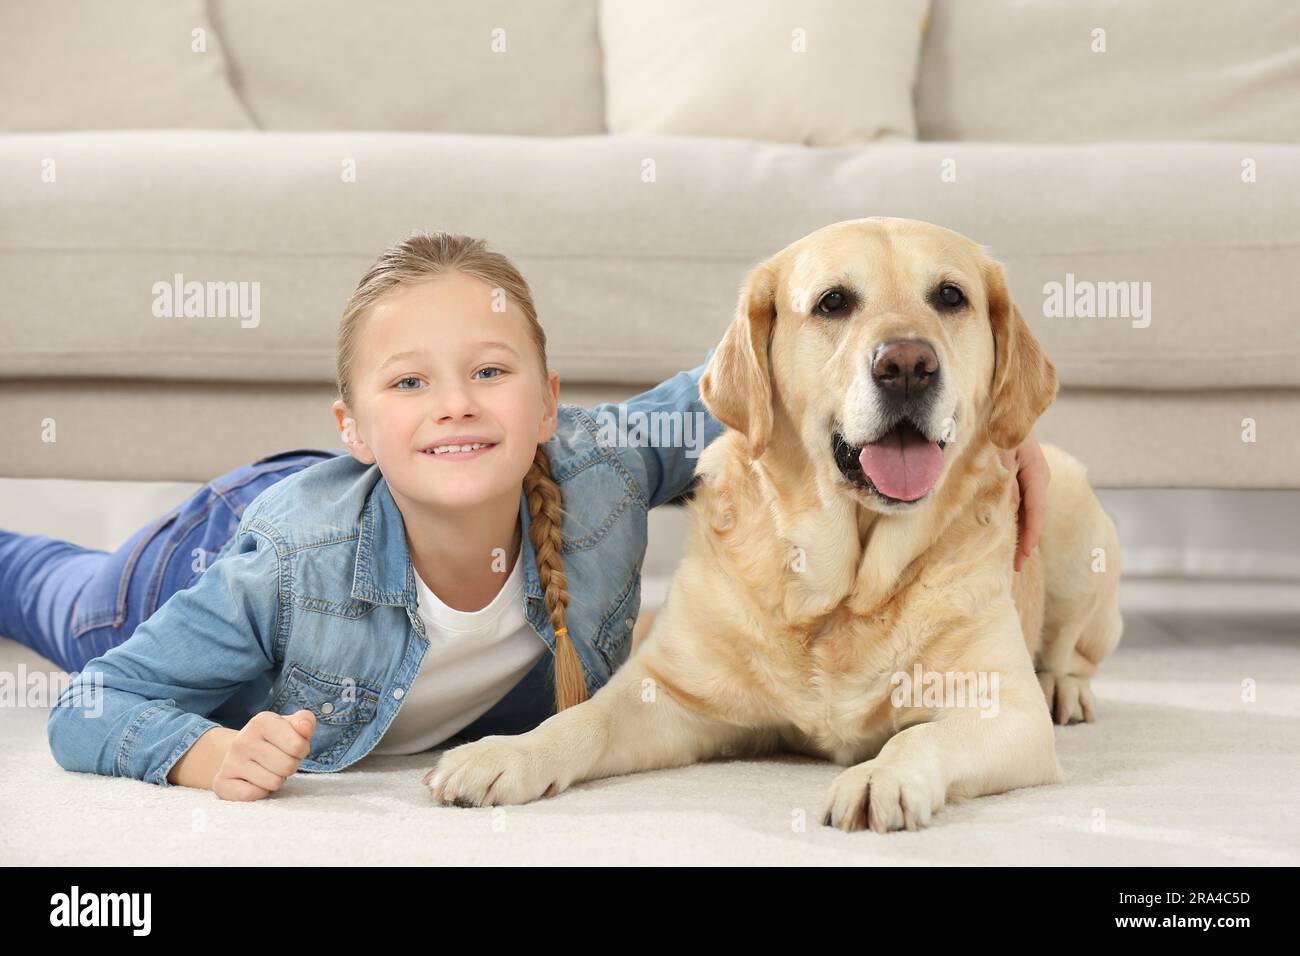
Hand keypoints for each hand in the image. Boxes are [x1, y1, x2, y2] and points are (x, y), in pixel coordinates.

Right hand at [213, 709, 314, 800]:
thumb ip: (305, 721)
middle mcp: (242, 740)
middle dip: (290, 767)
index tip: (293, 747)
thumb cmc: (275, 740)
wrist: (241, 754)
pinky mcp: (221, 782)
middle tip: (280, 761)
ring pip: (273, 782)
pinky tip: (255, 781)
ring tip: (268, 770)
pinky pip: (254, 794)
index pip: (298, 746)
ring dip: (277, 780)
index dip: (302, 750)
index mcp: (261, 721)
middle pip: (287, 766)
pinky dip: (261, 792)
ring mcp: (229, 762)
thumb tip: (306, 727)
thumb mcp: (291, 725)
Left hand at [996, 433, 1049, 572]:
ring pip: (1029, 513)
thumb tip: (1009, 507)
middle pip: (1034, 516)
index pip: (1036, 510)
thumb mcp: (999, 451)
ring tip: (1014, 560)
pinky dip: (1017, 522)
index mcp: (1037, 473)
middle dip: (1026, 541)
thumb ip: (1003, 478)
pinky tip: (1010, 537)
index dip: (1030, 533)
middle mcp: (1039, 478)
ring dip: (1021, 534)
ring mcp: (1033, 480)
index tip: (1024, 554)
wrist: (1005, 410)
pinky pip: (1022, 505)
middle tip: (1016, 567)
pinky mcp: (1023, 480)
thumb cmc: (1000, 428)